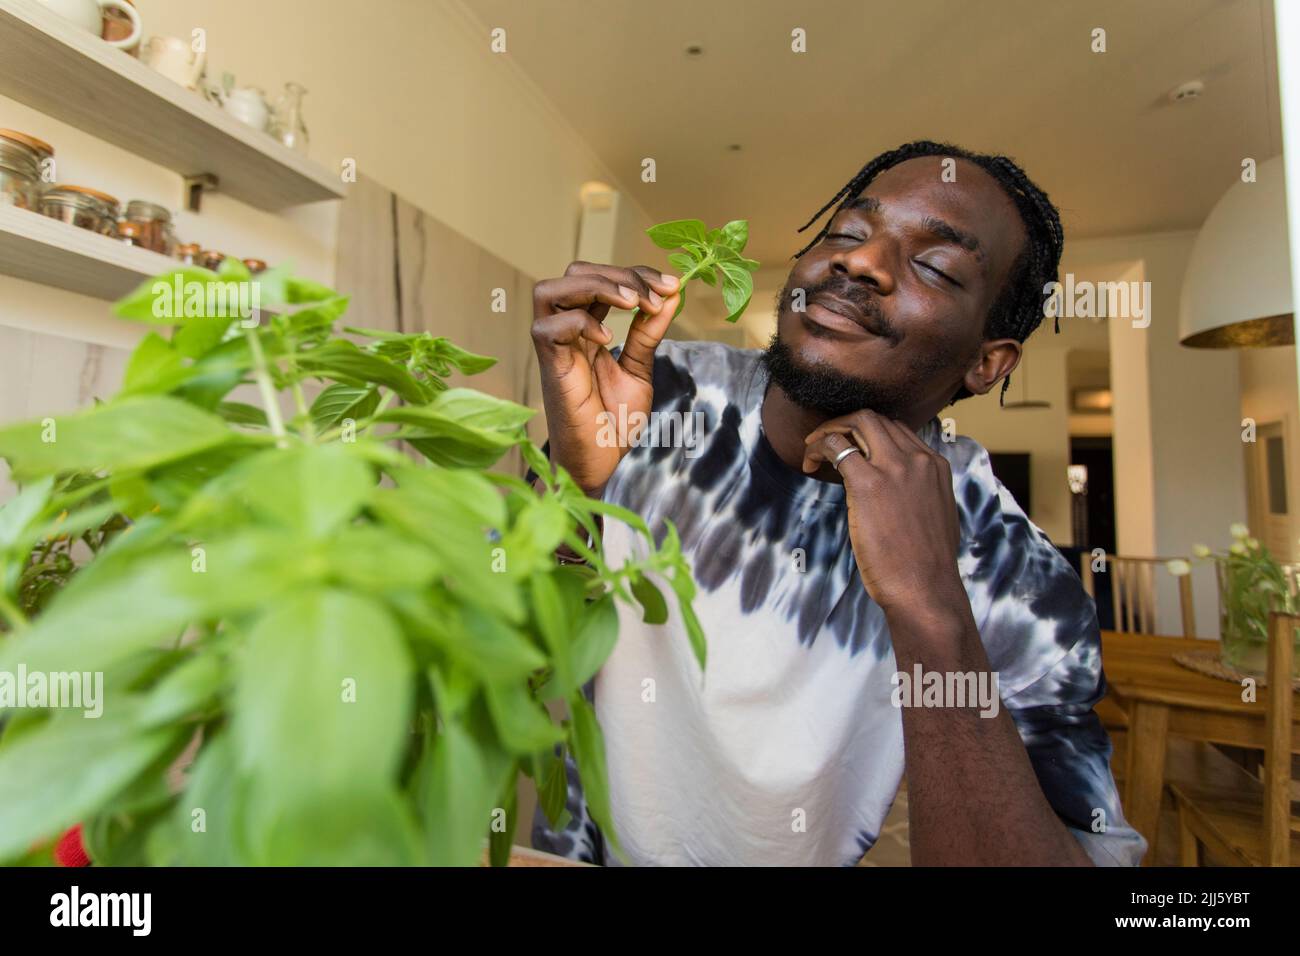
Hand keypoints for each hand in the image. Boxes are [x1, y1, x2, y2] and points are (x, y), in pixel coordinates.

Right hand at [531, 262, 680, 495]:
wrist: (601, 465)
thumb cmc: (612, 423)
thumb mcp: (640, 370)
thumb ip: (649, 332)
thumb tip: (673, 294)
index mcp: (587, 329)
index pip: (601, 278)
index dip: (636, 274)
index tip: (672, 286)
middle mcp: (566, 332)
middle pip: (575, 272)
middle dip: (620, 273)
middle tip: (655, 294)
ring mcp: (554, 349)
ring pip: (550, 289)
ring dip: (596, 286)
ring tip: (632, 303)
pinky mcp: (550, 369)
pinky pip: (548, 328)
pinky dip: (580, 322)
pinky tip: (608, 339)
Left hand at [801, 410, 962, 614]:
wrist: (926, 588)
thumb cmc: (926, 564)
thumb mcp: (935, 515)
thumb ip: (919, 494)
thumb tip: (899, 494)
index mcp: (936, 466)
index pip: (898, 430)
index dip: (867, 434)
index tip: (850, 448)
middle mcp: (918, 459)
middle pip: (876, 419)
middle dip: (845, 423)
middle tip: (823, 442)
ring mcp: (895, 468)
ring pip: (858, 421)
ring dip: (830, 430)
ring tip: (813, 449)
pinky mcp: (868, 484)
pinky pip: (836, 446)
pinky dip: (818, 447)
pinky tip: (810, 464)